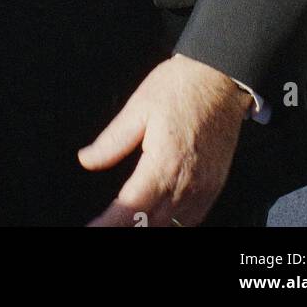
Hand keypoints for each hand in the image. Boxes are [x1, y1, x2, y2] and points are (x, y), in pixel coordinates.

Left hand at [78, 54, 250, 226]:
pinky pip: (193, 218)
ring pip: (172, 225)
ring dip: (149, 227)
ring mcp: (204, 187)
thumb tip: (86, 160)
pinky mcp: (215, 185)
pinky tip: (159, 219)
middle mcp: (186, 183)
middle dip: (127, 227)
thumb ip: (112, 141)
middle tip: (104, 225)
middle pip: (151, 223)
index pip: (131, 208)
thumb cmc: (179, 87)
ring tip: (128, 223)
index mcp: (163, 164)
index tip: (92, 228)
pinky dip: (173, 224)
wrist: (220, 77)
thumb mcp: (139, 107)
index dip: (109, 224)